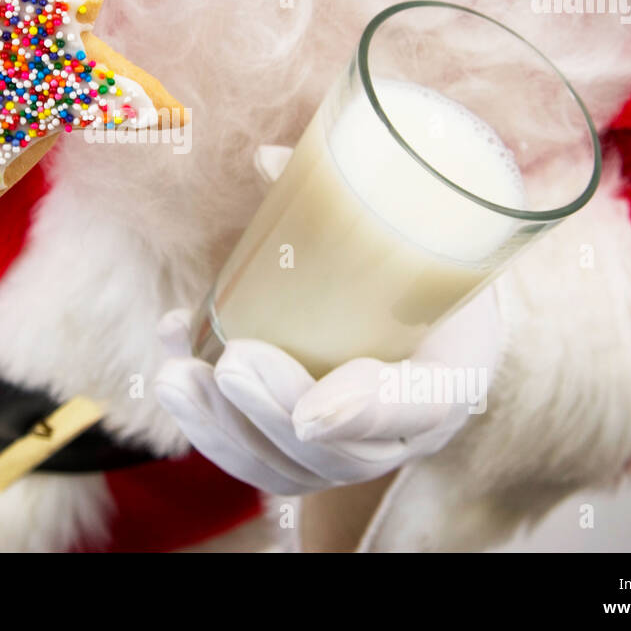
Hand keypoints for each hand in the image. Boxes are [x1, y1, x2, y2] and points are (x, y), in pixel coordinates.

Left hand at [154, 145, 504, 494]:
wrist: (435, 306)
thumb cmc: (427, 255)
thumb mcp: (416, 222)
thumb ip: (351, 195)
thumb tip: (268, 161)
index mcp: (457, 368)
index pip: (424, 405)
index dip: (367, 412)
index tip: (310, 412)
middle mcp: (411, 427)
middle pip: (346, 454)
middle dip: (273, 413)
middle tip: (230, 364)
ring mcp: (359, 448)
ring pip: (293, 468)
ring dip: (225, 428)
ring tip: (175, 375)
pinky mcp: (312, 453)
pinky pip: (261, 463)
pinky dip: (209, 427)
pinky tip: (173, 367)